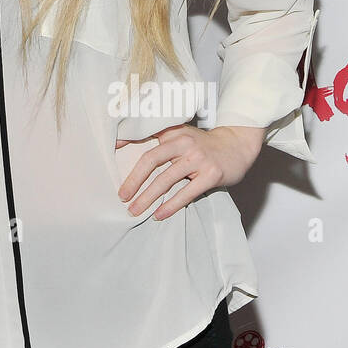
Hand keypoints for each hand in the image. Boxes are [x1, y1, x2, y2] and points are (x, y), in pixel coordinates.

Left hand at [117, 123, 265, 220]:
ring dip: (148, 197)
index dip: (127, 142)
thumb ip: (156, 137)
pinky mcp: (211, 174)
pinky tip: (159, 214)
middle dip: (134, 180)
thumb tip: (121, 142)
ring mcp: (198, 158)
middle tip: (122, 197)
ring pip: (167, 179)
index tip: (110, 152)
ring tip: (135, 211)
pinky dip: (171, 205)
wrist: (237, 145)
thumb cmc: (202, 143)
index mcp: (173, 132)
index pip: (145, 136)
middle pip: (152, 160)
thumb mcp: (180, 134)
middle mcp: (184, 142)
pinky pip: (187, 192)